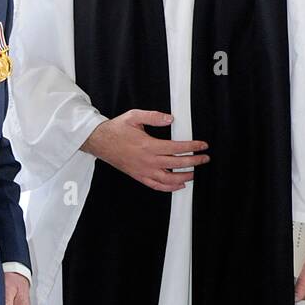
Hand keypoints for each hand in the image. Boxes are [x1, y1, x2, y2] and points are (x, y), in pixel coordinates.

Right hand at [82, 109, 208, 191]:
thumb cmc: (116, 129)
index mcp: (148, 145)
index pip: (177, 148)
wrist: (100, 141)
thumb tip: (170, 119)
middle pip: (176, 164)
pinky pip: (156, 186)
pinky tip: (179, 185)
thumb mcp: (134, 116)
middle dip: (194, 162)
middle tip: (204, 159)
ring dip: (184, 177)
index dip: (192, 147)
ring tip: (195, 173)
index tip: (202, 145)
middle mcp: (147, 160)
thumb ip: (153, 116)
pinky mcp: (138, 176)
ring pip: (168, 179)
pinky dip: (169, 188)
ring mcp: (143, 170)